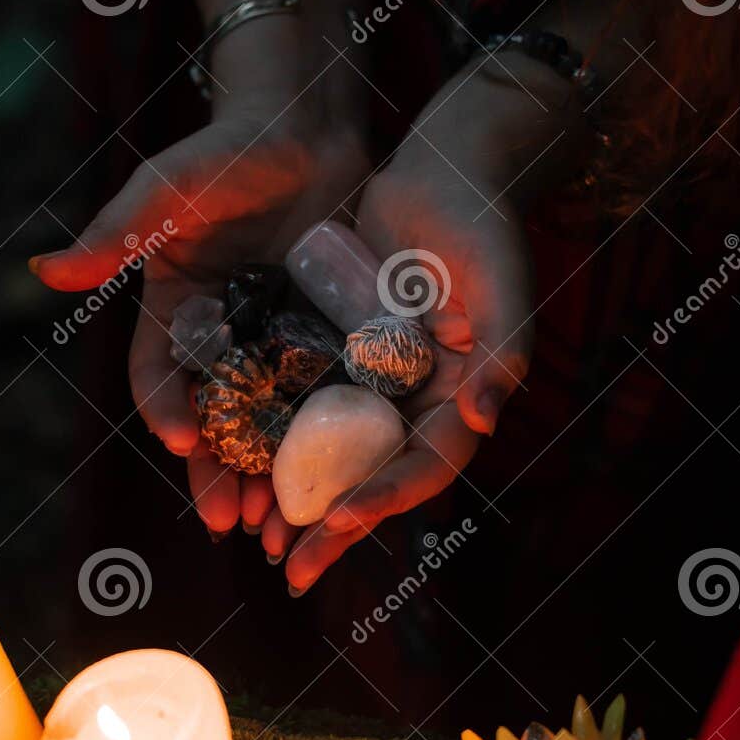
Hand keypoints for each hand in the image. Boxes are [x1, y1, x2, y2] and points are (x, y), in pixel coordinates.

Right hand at [31, 40, 368, 537]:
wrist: (305, 126)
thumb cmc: (227, 147)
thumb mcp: (168, 189)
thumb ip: (115, 232)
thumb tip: (42, 272)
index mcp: (172, 312)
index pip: (159, 375)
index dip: (167, 411)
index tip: (186, 441)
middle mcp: (218, 338)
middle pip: (212, 420)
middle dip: (217, 474)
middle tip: (228, 520)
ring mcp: (272, 344)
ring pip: (265, 427)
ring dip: (267, 480)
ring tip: (277, 526)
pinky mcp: (323, 342)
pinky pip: (320, 404)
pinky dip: (323, 448)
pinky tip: (336, 486)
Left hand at [277, 55, 579, 589]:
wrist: (442, 167)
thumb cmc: (482, 223)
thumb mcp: (501, 285)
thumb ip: (502, 351)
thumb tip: (487, 419)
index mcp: (463, 398)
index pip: (424, 464)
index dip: (383, 497)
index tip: (336, 520)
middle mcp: (419, 401)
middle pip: (375, 478)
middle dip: (333, 527)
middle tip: (290, 571)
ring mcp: (377, 382)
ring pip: (335, 456)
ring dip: (299, 499)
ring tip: (257, 538)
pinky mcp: (338, 353)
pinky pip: (306, 407)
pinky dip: (278, 441)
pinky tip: (238, 467)